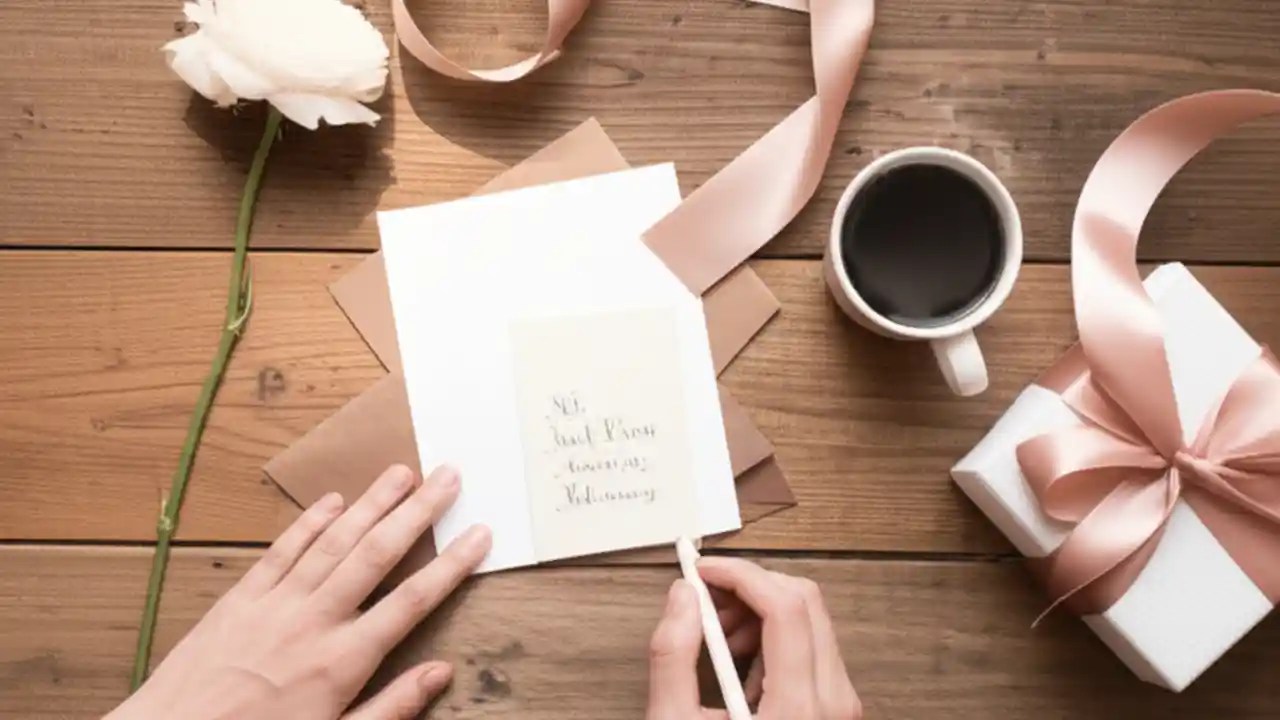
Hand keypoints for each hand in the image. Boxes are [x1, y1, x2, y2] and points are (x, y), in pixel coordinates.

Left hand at [107, 464, 491, 719]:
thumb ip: (392, 707)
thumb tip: (441, 673)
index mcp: (343, 662)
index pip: (412, 601)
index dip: (452, 565)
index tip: (479, 534)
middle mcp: (314, 622)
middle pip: (377, 555)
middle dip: (418, 513)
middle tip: (448, 478)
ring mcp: (274, 605)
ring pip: (333, 542)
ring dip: (371, 504)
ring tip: (402, 473)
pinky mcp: (239, 600)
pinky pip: (280, 551)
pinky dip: (308, 522)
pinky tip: (332, 500)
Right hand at [646, 558, 860, 719]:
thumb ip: (673, 657)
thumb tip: (683, 598)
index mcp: (799, 710)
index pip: (785, 606)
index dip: (741, 575)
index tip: (703, 570)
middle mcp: (834, 704)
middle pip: (805, 603)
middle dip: (750, 589)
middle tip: (705, 602)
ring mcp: (841, 708)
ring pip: (812, 622)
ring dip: (760, 615)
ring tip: (716, 644)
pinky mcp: (836, 710)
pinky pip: (813, 649)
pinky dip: (774, 640)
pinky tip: (739, 668)